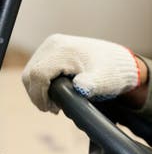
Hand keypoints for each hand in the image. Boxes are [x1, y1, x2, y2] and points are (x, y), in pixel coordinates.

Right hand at [22, 33, 144, 112]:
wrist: (118, 61)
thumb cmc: (111, 72)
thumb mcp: (103, 80)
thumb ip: (91, 84)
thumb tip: (80, 87)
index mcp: (63, 50)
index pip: (38, 74)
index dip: (40, 95)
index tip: (52, 109)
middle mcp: (53, 44)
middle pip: (30, 73)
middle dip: (38, 94)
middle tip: (54, 109)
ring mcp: (51, 46)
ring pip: (32, 71)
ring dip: (38, 90)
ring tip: (54, 103)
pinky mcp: (52, 50)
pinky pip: (38, 68)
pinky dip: (41, 83)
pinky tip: (53, 93)